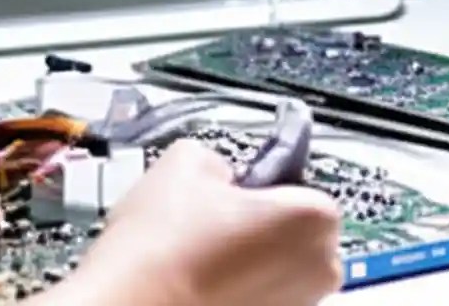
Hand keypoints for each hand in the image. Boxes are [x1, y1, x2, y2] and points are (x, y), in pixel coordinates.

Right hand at [41, 140, 342, 305]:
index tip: (237, 190)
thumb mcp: (186, 162)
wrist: (130, 305)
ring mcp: (299, 304)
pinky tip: (204, 279)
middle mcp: (319, 268)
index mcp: (314, 218)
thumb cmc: (161, 253)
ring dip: (252, 257)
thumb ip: (221, 158)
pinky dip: (241, 285)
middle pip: (298, 229)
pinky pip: (264, 294)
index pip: (301, 184)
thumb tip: (222, 170)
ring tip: (203, 252)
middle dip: (263, 222)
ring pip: (280, 265)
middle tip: (215, 220)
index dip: (262, 184)